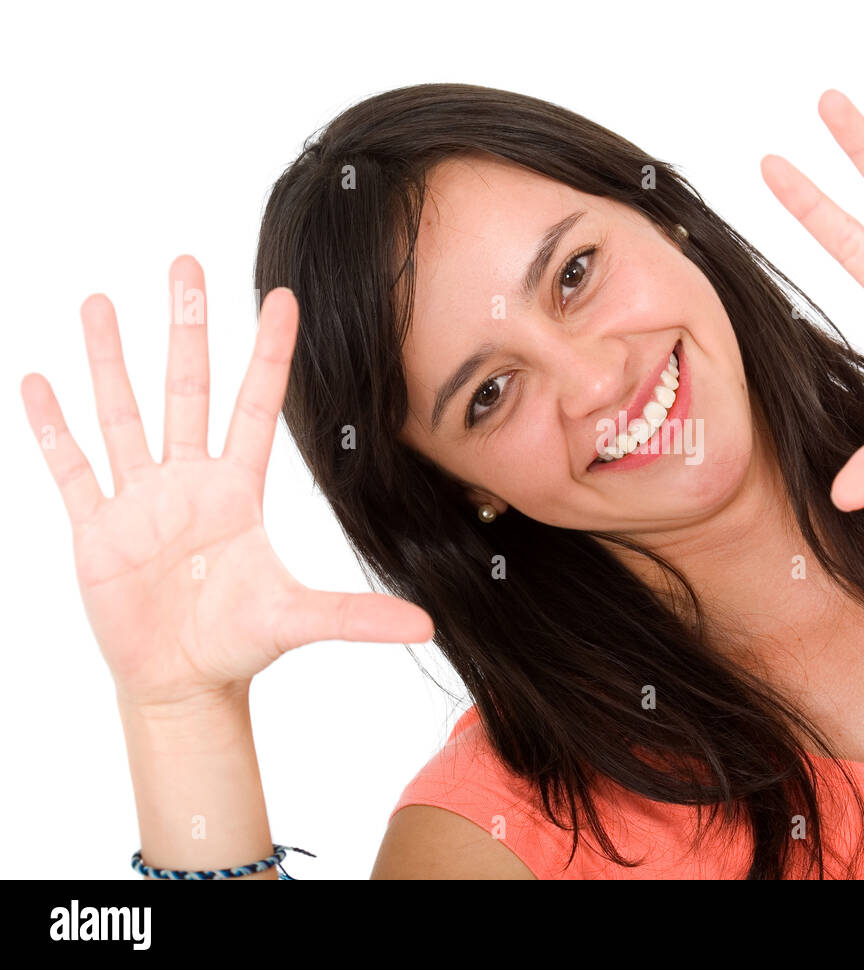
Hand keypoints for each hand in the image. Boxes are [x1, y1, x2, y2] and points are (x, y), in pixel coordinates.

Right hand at [20, 256, 433, 709]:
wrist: (182, 681)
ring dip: (110, 360)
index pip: (256, 404)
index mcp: (238, 489)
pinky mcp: (95, 527)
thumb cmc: (239, 641)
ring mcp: (138, 499)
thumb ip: (357, 616)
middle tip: (184, 263)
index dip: (268, 352)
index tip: (282, 296)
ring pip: (122, 413)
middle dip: (185, 327)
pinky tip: (37, 379)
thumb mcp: (298, 620)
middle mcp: (188, 480)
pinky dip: (53, 427)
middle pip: (186, 388)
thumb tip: (426, 625)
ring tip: (100, 301)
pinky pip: (71, 466)